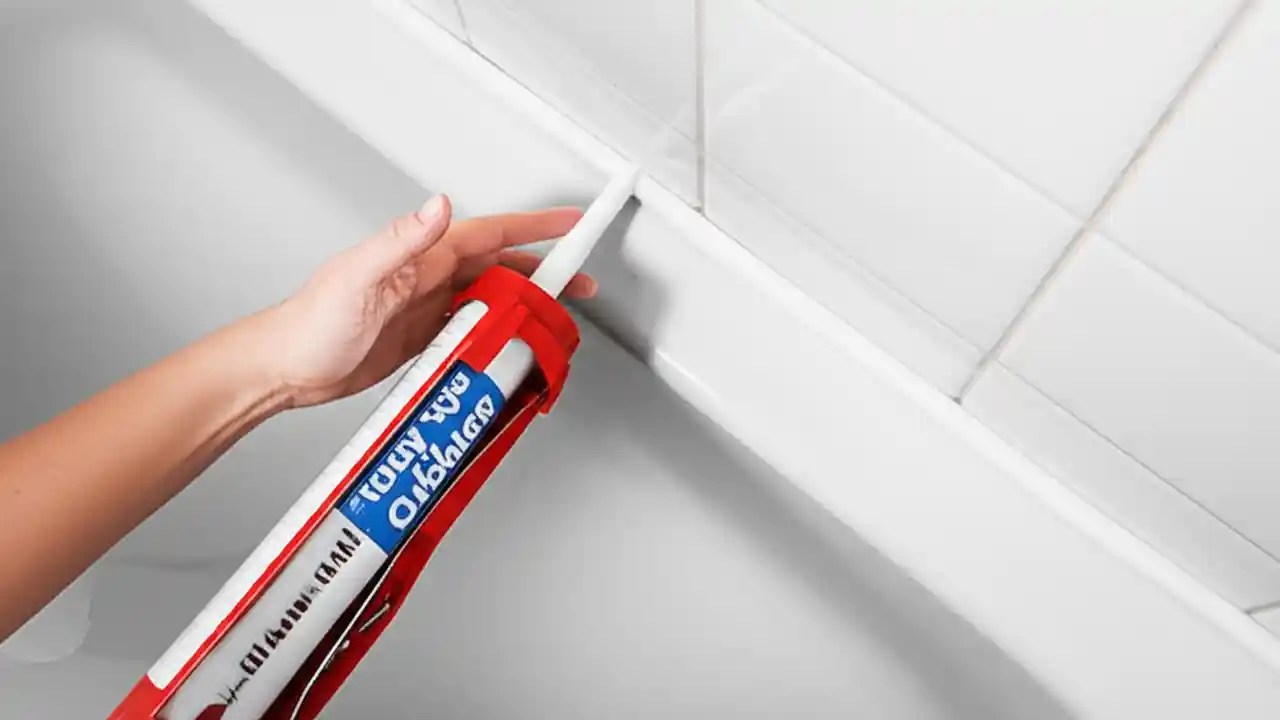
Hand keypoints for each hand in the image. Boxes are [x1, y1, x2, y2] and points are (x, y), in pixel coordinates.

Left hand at [262, 196, 592, 406]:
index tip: (570, 222)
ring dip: (526, 303)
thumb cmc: (310, 325)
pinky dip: (499, 333)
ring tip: (556, 317)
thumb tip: (438, 206)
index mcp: (420, 257)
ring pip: (492, 299)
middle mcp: (428, 276)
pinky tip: (511, 344)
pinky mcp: (422, 337)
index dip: (534, 227)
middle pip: (501, 267)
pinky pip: (473, 329)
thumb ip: (399, 240)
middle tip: (581, 283)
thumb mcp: (356, 278)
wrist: (285, 368)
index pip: (490, 234)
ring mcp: (427, 307)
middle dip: (545, 270)